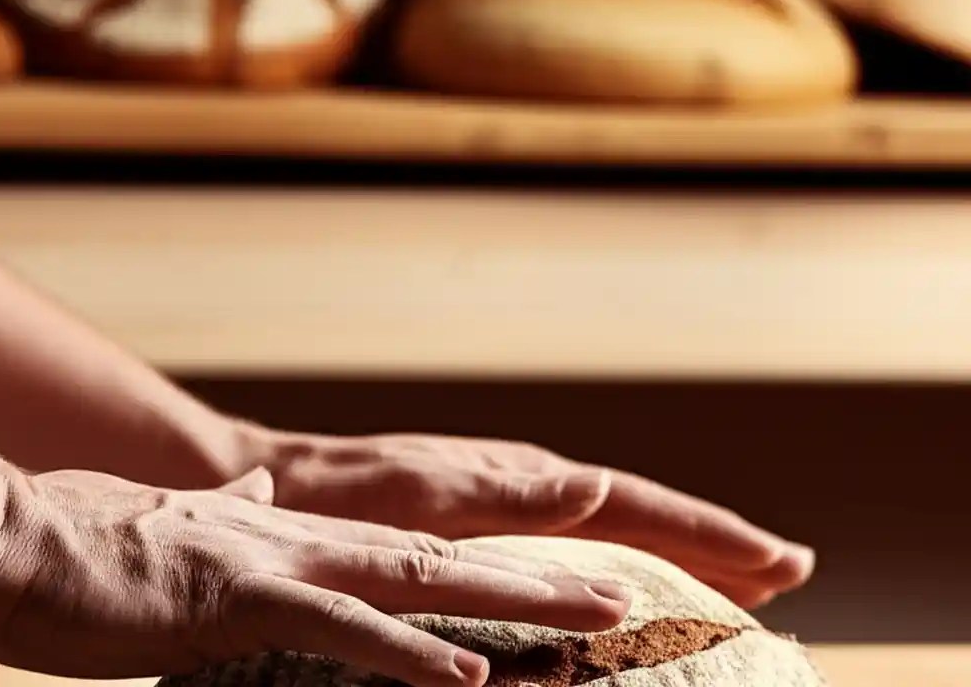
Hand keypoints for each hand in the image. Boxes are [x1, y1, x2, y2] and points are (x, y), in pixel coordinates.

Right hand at [0, 467, 628, 684]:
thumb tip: (261, 500)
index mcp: (284, 537)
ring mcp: (268, 567)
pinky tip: (474, 681)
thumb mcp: (174, 533)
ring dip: (517, 600)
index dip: (496, 568)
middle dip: (546, 578)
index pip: (411, 553)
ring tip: (609, 613)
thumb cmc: (74, 546)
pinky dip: (409, 657)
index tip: (569, 584)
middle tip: (637, 594)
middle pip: (445, 561)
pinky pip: (336, 631)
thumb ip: (232, 520)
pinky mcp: (229, 600)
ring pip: (418, 582)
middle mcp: (295, 542)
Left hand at [238, 423, 813, 609]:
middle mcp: (523, 489)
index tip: (780, 559)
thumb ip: (506, 494)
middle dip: (714, 543)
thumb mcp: (419, 491)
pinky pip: (568, 548)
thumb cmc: (341, 488)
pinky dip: (615, 566)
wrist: (276, 480)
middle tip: (790, 575)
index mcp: (521, 479)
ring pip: (611, 532)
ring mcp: (504, 507)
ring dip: (676, 553)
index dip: (709, 533)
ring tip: (738, 580)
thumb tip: (598, 487)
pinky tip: (625, 588)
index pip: (637, 503)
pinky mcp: (479, 529)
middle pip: (640, 516)